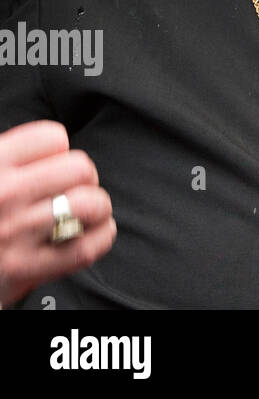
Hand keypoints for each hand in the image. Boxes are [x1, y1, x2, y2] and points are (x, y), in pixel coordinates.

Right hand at [0, 121, 115, 305]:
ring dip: (96, 208)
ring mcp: (15, 233)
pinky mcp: (23, 269)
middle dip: (83, 179)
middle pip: (80, 169)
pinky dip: (100, 237)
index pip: (53, 137)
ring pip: (91, 204)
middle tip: (70, 191)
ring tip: (83, 213)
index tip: (52, 164)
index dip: (59, 150)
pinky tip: (91, 233)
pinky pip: (85, 248)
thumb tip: (50, 147)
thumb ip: (9, 161)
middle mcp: (4, 196)